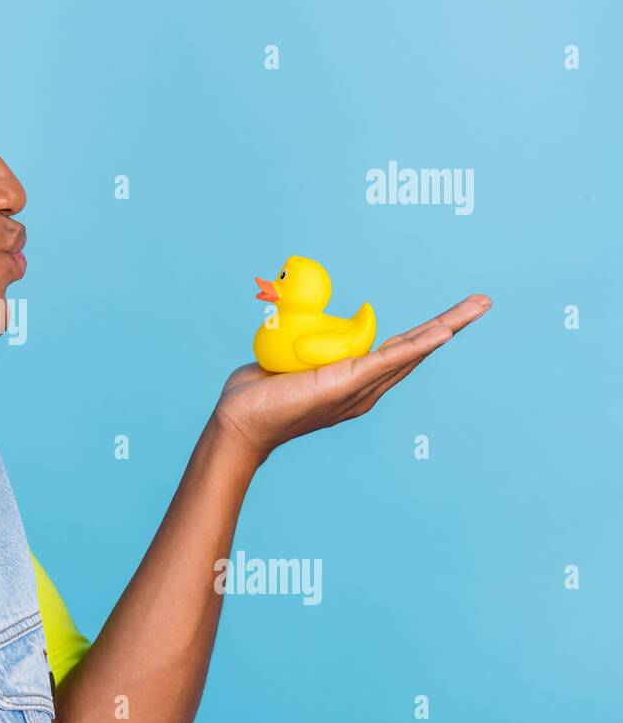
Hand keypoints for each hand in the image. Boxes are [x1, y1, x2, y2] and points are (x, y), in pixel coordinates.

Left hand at [211, 294, 491, 464]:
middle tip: (483, 302)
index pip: (398, 351)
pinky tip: (443, 333)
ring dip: (445, 327)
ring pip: (410, 351)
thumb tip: (302, 327)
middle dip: (451, 325)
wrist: (240, 419)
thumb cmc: (259, 394)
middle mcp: (365, 388)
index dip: (425, 333)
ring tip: (476, 307)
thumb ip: (306, 346)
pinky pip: (388, 361)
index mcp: (355, 382)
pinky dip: (417, 346)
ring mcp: (359, 387)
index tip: (451, 317)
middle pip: (416, 350)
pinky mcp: (346, 383)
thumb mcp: (292, 360)